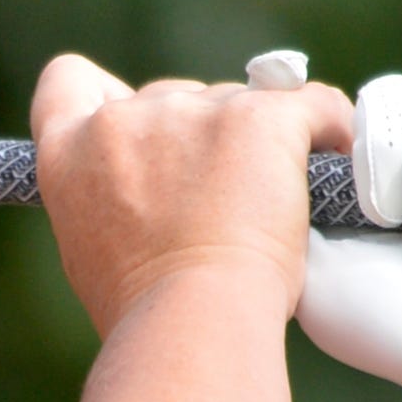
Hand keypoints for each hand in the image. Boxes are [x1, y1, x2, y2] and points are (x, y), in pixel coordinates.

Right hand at [32, 53, 355, 332]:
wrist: (193, 321)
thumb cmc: (145, 311)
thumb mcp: (90, 248)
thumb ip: (105, 195)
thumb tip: (144, 188)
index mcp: (68, 152)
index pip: (70, 81)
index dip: (104, 94)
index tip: (133, 120)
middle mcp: (122, 120)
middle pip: (169, 97)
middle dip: (196, 135)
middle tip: (218, 200)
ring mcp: (192, 111)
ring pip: (237, 103)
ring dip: (255, 144)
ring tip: (268, 209)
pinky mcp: (260, 116)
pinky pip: (314, 104)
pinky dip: (328, 127)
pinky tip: (333, 158)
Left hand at [296, 75, 401, 401]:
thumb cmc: (399, 331)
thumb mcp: (322, 276)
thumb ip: (294, 215)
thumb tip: (269, 162)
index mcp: (374, 173)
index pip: (354, 110)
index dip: (351, 138)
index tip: (354, 202)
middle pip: (399, 96)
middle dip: (389, 151)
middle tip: (387, 217)